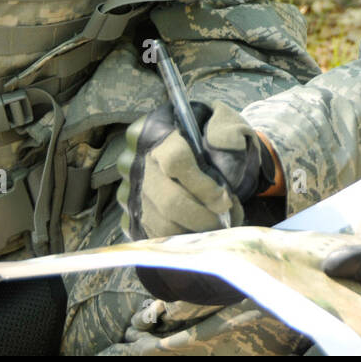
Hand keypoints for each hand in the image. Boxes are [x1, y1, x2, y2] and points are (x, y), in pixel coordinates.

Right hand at [119, 100, 276, 240]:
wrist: (200, 149)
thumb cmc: (212, 136)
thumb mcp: (224, 122)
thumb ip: (226, 132)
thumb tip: (220, 146)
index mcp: (158, 133)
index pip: (175, 161)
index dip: (204, 185)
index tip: (227, 198)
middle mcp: (138, 163)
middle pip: (170, 201)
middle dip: (205, 216)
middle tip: (225, 219)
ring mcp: (133, 192)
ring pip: (164, 224)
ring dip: (197, 231)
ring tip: (218, 224)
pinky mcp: (134, 216)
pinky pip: (158, 237)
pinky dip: (184, 239)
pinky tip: (201, 230)